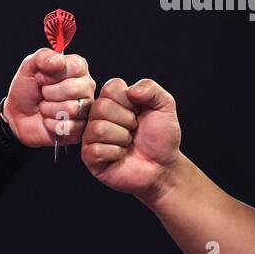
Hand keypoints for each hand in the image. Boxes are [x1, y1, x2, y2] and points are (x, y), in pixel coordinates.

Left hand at [3, 48, 95, 147]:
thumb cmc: (26, 90)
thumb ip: (43, 57)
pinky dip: (50, 124)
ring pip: (70, 109)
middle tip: (43, 94)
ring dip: (49, 109)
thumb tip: (59, 60)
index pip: (75, 67)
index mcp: (77, 69)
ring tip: (44, 107)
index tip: (41, 77)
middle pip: (73, 89)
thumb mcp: (29, 67)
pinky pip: (67, 126)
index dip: (53, 74)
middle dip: (49, 92)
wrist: (17, 116)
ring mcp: (85, 109)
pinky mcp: (80, 128)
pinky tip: (48, 120)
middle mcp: (86, 88)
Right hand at [82, 77, 181, 200]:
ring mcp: (92, 136)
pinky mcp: (90, 157)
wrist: (163, 166)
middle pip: (101, 107)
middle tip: (134, 130)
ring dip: (122, 138)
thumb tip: (130, 90)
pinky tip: (121, 155)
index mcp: (113, 99)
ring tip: (128, 143)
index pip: (111, 87)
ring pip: (99, 128)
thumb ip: (151, 89)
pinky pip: (96, 149)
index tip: (139, 112)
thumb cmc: (161, 137)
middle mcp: (98, 115)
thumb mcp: (164, 106)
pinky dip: (116, 153)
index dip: (130, 101)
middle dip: (127, 121)